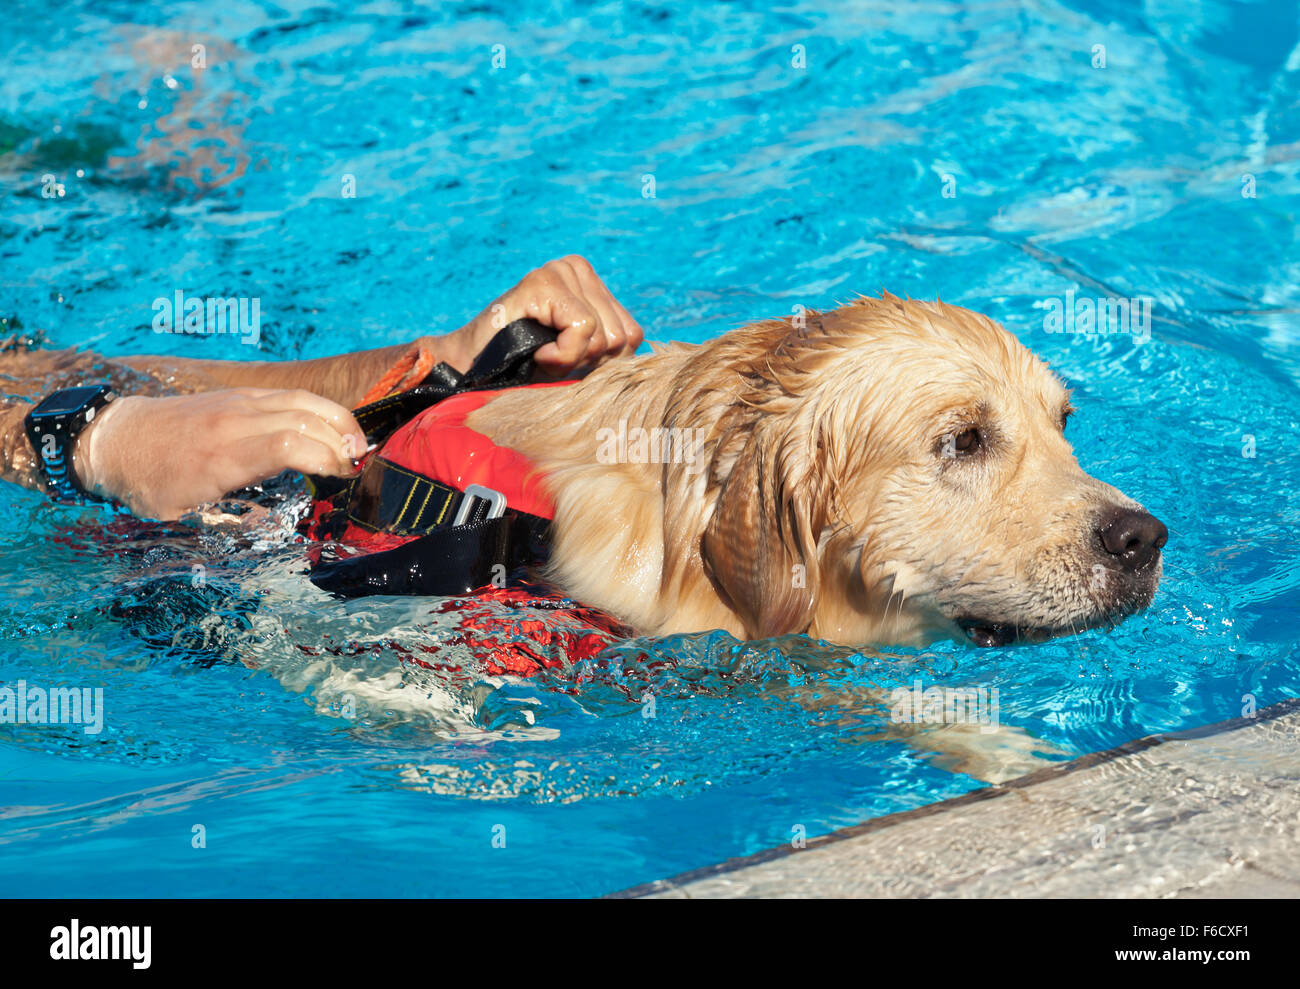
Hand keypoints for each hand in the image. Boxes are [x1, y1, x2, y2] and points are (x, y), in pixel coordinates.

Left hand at [74, 389, 365, 519]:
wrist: (115, 440)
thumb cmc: (149, 483)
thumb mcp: (186, 516)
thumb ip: (234, 520)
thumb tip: (275, 523)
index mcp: (222, 457)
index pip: (288, 444)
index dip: (325, 459)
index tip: (342, 477)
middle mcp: (235, 423)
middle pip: (306, 418)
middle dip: (343, 440)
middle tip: (360, 465)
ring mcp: (239, 403)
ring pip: (304, 400)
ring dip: (338, 420)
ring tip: (357, 444)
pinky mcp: (240, 395)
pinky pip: (290, 396)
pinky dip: (319, 410)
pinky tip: (331, 428)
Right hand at [440, 255, 643, 375]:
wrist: (471, 371)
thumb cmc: (524, 367)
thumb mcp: (579, 357)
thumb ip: (610, 349)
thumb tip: (660, 369)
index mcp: (591, 282)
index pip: (632, 335)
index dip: (602, 363)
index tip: (564, 359)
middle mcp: (578, 268)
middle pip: (622, 337)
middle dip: (588, 363)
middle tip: (549, 357)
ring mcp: (560, 271)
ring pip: (605, 336)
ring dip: (571, 360)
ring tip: (540, 352)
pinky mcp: (543, 282)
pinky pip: (583, 331)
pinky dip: (560, 356)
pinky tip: (535, 351)